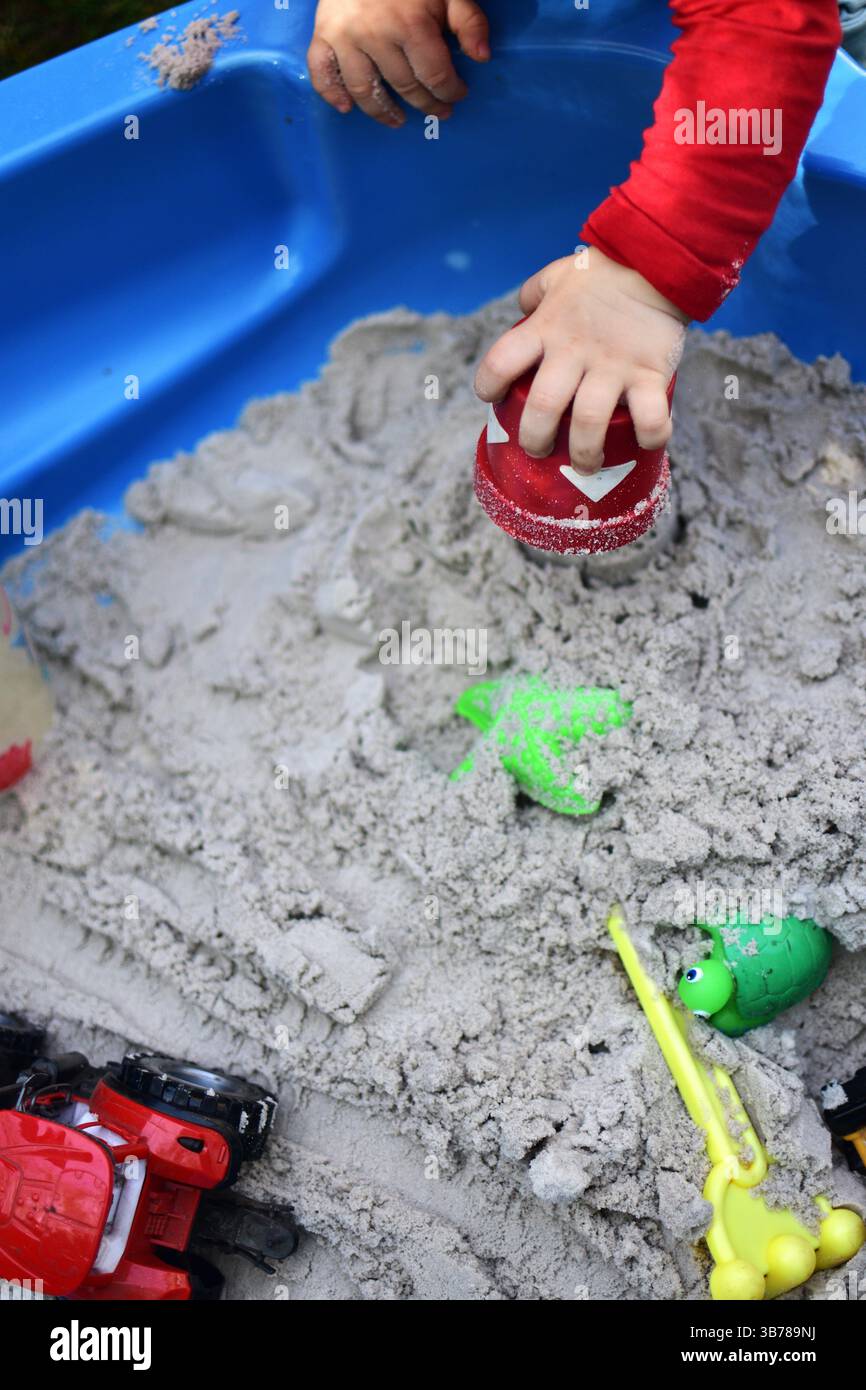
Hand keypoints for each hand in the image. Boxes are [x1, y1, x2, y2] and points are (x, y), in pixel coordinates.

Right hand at [307, 0, 489, 126]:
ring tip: (397, 120)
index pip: (434, 75)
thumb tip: (482, 57)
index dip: (450, 91)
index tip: (457, 94)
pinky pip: (322, 72)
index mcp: (410, 24)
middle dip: (425, 103)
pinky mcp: (323, 34)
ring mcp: (346, 37)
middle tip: (437, 110)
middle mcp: (376, 36)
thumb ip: (468, 21)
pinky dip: (331, 93)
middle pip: (404, 86)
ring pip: (365, 89)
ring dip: (382, 111)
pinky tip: (345, 108)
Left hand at [475, 247, 688, 474]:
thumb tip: (522, 307)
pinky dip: (650, 437)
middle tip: (539, 450)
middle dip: (535, 439)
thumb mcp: (560, 275)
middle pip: (543, 407)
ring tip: (586, 465)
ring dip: (584, 453)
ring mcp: (613, 365)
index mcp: (546, 328)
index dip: (489, 383)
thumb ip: (536, 292)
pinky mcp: (650, 372)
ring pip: (589, 422)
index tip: (492, 397)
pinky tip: (646, 445)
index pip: (501, 361)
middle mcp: (574, 351)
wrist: (658, 259)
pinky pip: (650, 416)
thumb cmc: (605, 272)